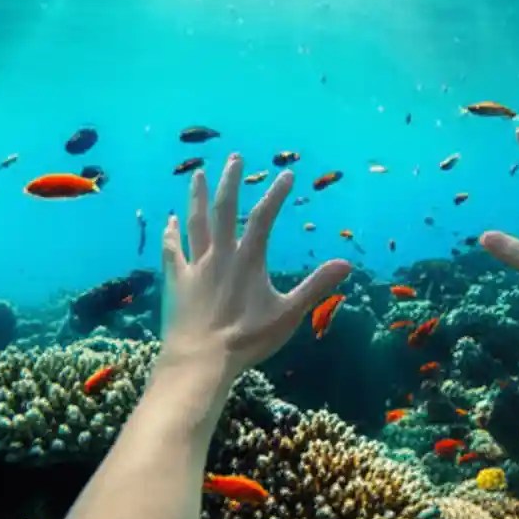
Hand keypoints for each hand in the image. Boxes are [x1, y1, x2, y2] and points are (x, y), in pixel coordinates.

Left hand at [157, 155, 350, 382]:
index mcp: (249, 260)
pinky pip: (173, 250)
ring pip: (195, 223)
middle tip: (234, 157)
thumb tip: (347, 263)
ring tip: (199, 173)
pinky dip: (172, 233)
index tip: (287, 174)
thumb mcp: (289, 314)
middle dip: (231, 181)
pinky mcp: (177, 282)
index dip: (276, 194)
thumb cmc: (247, 339)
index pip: (265, 218)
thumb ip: (316, 286)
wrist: (200, 361)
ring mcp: (196, 266)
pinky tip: (170, 221)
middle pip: (225, 210)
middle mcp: (221, 255)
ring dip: (198, 197)